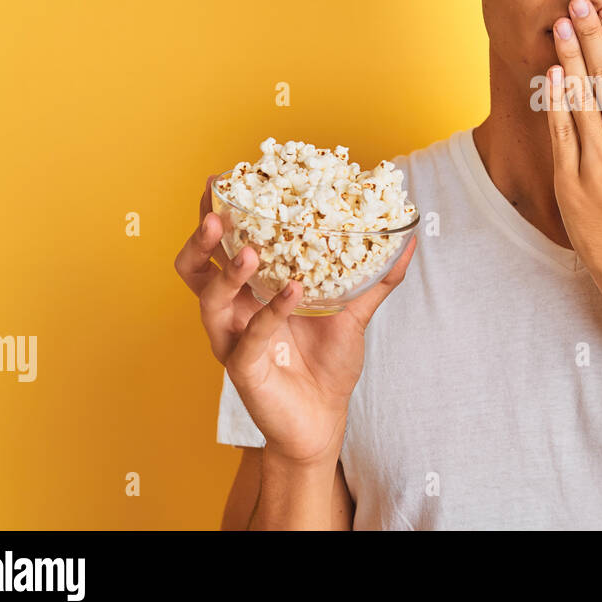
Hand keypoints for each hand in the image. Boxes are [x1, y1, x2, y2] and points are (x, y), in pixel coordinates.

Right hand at [174, 174, 417, 465]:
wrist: (324, 419)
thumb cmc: (327, 365)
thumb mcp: (354, 313)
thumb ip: (377, 278)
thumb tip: (408, 240)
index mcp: (248, 291)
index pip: (219, 247)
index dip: (213, 215)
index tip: (220, 181)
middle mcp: (232, 311)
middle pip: (193, 269)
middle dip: (200, 238)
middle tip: (217, 214)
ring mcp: (232, 339)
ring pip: (209, 300)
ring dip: (228, 272)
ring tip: (251, 251)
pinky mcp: (243, 368)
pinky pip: (249, 337)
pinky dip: (271, 311)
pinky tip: (294, 290)